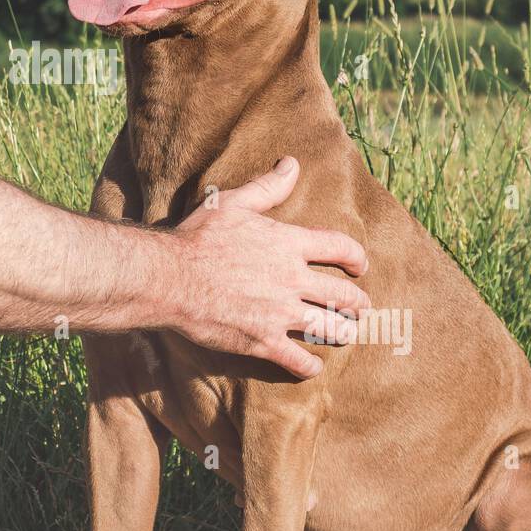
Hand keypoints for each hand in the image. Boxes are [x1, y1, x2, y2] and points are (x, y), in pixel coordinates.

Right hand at [168, 156, 369, 377]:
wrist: (170, 278)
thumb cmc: (198, 238)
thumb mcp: (233, 203)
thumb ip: (267, 187)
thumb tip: (292, 164)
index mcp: (288, 244)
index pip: (340, 248)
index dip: (357, 257)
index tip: (361, 265)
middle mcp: (292, 279)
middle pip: (345, 295)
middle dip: (358, 303)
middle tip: (360, 307)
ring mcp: (280, 313)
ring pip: (331, 329)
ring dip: (343, 333)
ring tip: (345, 334)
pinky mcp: (263, 341)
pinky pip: (299, 360)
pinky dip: (310, 366)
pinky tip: (313, 365)